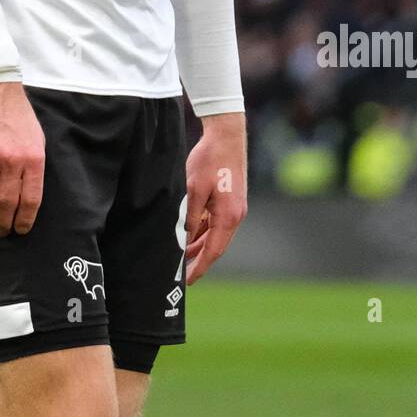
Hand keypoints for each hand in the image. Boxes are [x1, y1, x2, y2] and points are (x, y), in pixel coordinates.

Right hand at [0, 81, 45, 236]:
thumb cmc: (18, 116)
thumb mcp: (37, 139)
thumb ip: (33, 168)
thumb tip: (27, 198)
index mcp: (33, 158)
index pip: (31, 200)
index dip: (25, 220)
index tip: (21, 229)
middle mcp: (12, 160)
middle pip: (8, 203)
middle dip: (5, 223)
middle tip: (2, 231)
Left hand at [183, 113, 247, 284]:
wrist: (226, 135)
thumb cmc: (209, 160)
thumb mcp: (193, 190)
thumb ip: (189, 218)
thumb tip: (184, 240)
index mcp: (228, 217)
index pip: (213, 251)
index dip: (200, 267)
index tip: (188, 281)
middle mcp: (235, 216)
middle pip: (216, 245)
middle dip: (199, 259)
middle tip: (181, 273)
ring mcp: (234, 208)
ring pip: (216, 234)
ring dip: (200, 245)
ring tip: (182, 256)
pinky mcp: (230, 200)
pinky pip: (216, 222)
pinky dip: (204, 231)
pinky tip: (191, 235)